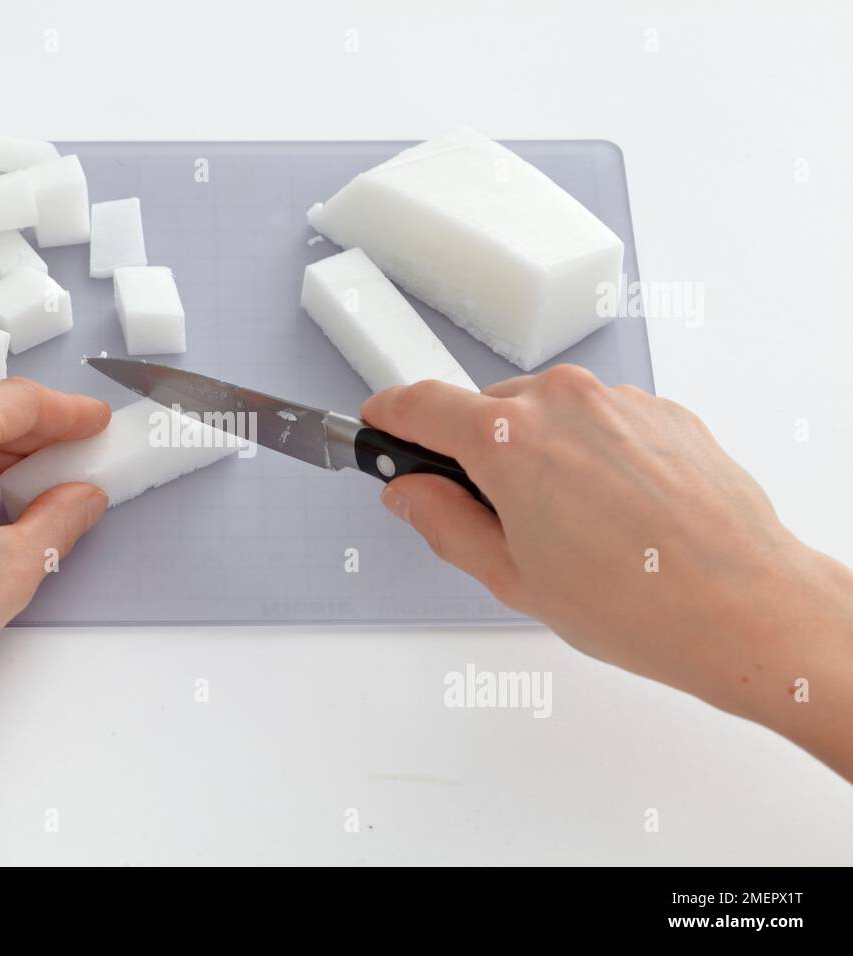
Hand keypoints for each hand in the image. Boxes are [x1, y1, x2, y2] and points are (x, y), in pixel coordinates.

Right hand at [362, 366, 852, 778]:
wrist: (746, 607)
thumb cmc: (640, 603)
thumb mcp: (511, 577)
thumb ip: (444, 523)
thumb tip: (410, 494)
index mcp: (509, 441)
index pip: (421, 404)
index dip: (390, 414)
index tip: (381, 422)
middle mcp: (562, 403)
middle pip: (487, 411)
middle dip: (478, 455)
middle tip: (500, 520)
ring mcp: (618, 402)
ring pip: (547, 415)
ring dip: (541, 455)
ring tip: (576, 528)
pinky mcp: (663, 411)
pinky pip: (601, 420)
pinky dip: (591, 455)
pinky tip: (616, 514)